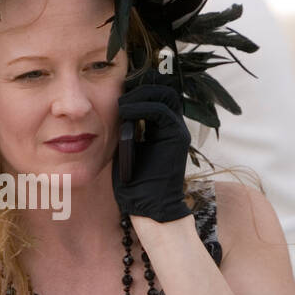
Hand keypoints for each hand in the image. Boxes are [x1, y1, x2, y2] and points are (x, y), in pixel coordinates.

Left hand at [112, 77, 191, 222]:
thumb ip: (126, 128)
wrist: (147, 206)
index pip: (157, 96)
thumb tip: (116, 108)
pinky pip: (162, 111)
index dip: (140, 89)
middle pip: (164, 91)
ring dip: (142, 95)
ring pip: (166, 95)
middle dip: (142, 87)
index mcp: (162, 128)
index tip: (119, 91)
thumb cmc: (134, 182)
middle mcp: (173, 126)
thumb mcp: (126, 147)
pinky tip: (126, 112)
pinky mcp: (177, 137)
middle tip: (121, 94)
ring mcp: (178, 130)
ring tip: (122, 104)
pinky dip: (143, 107)